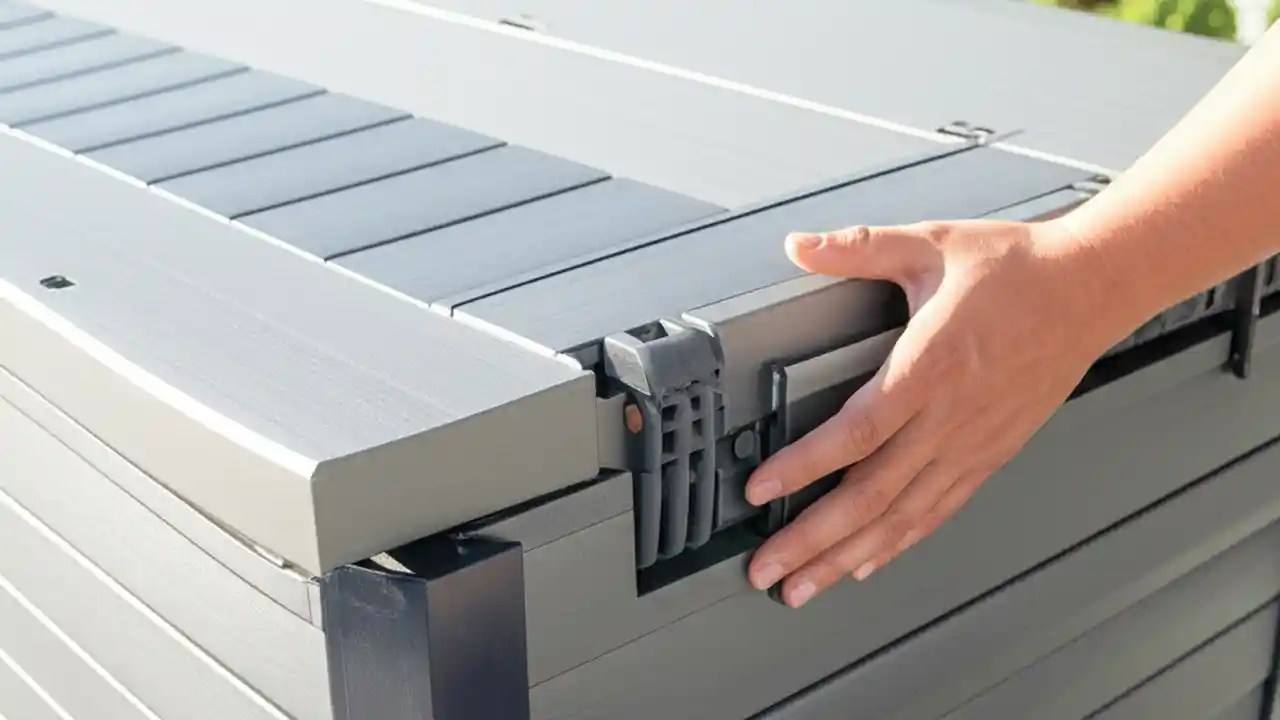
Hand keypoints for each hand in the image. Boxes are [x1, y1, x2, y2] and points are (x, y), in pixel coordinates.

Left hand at [744, 218, 1132, 607]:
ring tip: (803, 587)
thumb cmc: (1017, 268)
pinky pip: (938, 510)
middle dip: (811, 538)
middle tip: (767, 570)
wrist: (1093, 289)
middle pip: (871, 494)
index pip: (857, 432)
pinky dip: (897, 543)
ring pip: (902, 516)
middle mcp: (952, 417)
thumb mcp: (931, 243)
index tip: (761, 491)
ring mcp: (974, 443)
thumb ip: (860, 249)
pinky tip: (865, 564)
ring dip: (846, 557)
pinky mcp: (991, 455)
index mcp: (931, 365)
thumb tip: (801, 245)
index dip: (803, 467)